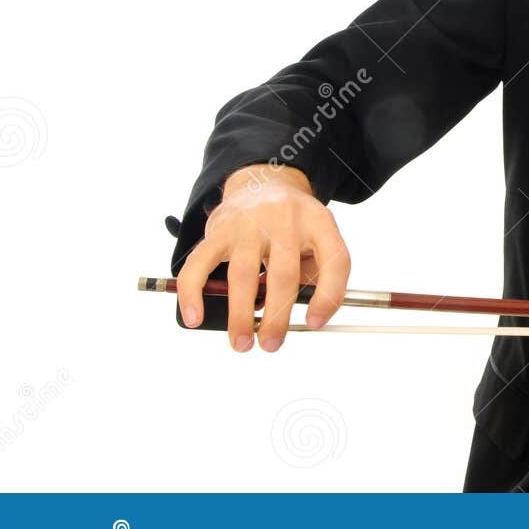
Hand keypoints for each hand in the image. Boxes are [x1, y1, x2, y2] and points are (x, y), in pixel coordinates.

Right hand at [175, 163, 350, 352]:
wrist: (262, 183)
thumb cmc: (293, 225)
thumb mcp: (317, 238)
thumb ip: (316, 273)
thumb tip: (300, 317)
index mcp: (319, 223)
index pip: (335, 260)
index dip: (329, 296)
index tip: (315, 323)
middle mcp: (286, 220)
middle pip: (284, 275)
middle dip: (277, 318)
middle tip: (271, 345)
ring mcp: (250, 224)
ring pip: (244, 276)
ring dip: (241, 316)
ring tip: (241, 342)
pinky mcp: (219, 229)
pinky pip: (200, 264)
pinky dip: (193, 294)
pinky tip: (194, 316)